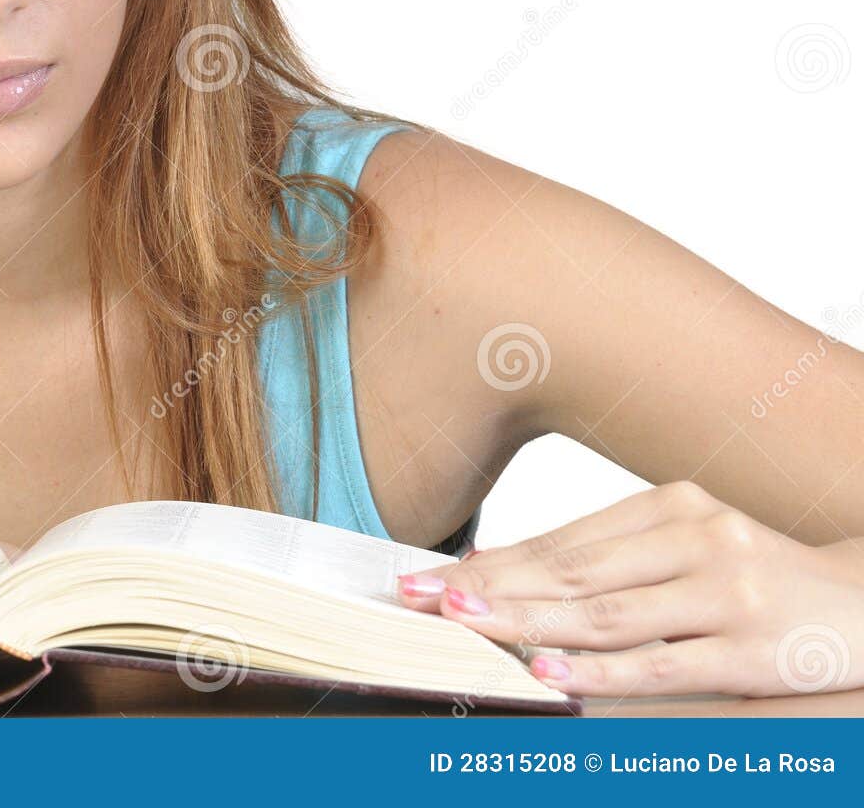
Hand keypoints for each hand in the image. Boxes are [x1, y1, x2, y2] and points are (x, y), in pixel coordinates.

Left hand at [392, 481, 863, 697]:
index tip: (430, 575)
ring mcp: (724, 592)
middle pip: (571, 571)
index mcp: (672, 505)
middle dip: (489, 587)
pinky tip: (550, 674)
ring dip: (526, 623)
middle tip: (421, 597)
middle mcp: (696, 537)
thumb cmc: (756, 576)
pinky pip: (661, 665)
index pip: (563, 540)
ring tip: (464, 623)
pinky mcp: (749, 649)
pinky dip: (600, 674)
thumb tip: (501, 573)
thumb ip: (609, 557)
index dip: (494, 561)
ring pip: (605, 615)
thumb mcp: (690, 544)